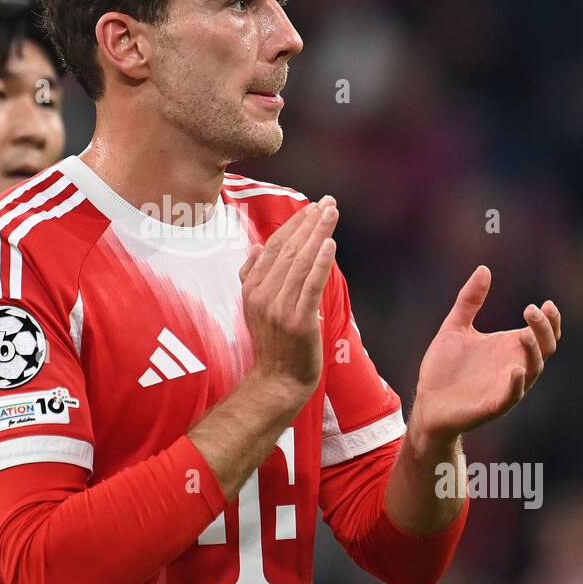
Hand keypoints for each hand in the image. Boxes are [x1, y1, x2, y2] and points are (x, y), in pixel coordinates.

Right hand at [239, 196, 338, 402]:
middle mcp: (263, 295)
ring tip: (331, 214)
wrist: (278, 380)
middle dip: (309, 223)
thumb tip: (255, 246)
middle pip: (288, 250)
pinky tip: (330, 244)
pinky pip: (311, 286)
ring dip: (318, 234)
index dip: (293, 225)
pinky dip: (320, 263)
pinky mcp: (299, 321)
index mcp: (251, 288)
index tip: (311, 207)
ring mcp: (280, 308)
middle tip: (327, 203)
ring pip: (300, 263)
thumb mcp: (253, 307)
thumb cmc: (272, 343)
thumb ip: (251, 276)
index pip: (273, 247)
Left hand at [410, 265, 560, 438]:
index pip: (542, 334)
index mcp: (508, 348)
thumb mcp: (455, 327)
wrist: (426, 403)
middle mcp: (513, 366)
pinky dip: (516, 384)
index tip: (546, 304)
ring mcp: (505, 387)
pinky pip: (511, 396)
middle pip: (545, 348)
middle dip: (544, 329)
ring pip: (533, 371)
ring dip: (533, 352)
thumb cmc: (444, 368)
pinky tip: (514, 369)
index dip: (550, 321)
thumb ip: (469, 300)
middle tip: (531, 310)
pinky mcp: (492, 406)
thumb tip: (484, 269)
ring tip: (526, 333)